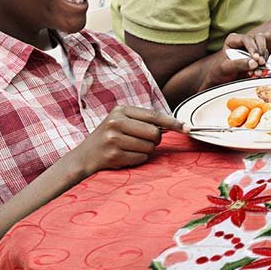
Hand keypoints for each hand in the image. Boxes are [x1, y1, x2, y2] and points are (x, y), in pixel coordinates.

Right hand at [69, 107, 185, 177]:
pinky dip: (138, 159)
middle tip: (142, 141)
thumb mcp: (122, 122)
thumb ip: (143, 121)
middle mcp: (116, 122)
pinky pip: (141, 158)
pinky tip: (125, 156)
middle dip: (155, 140)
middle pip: (155, 133)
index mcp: (120, 110)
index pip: (154, 115)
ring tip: (130, 148)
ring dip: (145, 151)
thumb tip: (175, 124)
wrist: (84, 156)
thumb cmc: (109, 138)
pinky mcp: (113, 155)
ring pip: (149, 147)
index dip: (173, 122)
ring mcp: (113, 139)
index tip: (187, 127)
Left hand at [223, 29, 269, 72]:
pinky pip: (264, 58)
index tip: (256, 57)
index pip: (246, 39)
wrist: (222, 78)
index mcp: (233, 40)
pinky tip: (258, 72)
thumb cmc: (220, 70)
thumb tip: (253, 63)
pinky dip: (263, 65)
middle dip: (261, 52)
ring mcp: (251, 48)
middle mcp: (244, 42)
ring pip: (263, 49)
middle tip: (261, 62)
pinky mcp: (257, 56)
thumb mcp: (226, 67)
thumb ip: (238, 64)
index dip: (252, 47)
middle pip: (258, 39)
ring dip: (263, 60)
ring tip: (258, 71)